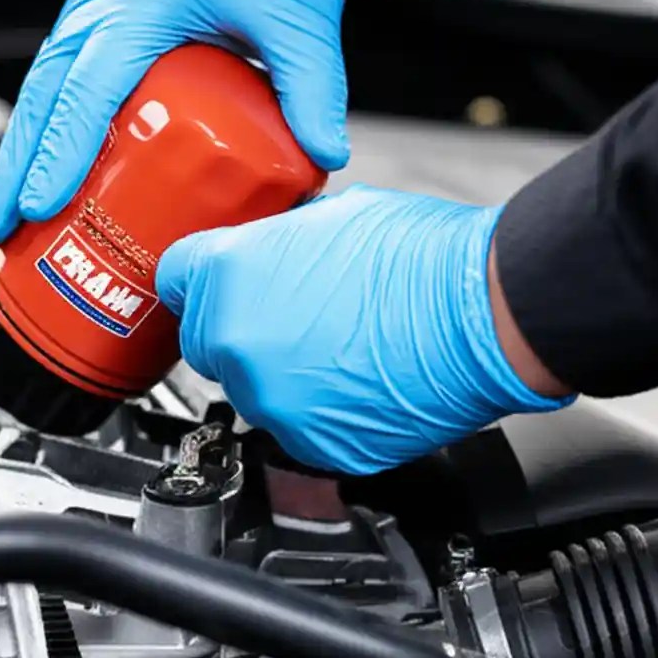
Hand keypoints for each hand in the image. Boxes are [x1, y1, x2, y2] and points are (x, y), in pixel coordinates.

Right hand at [0, 0, 351, 243]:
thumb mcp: (295, 11)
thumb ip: (309, 86)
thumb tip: (320, 155)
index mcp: (137, 1)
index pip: (84, 93)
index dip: (58, 157)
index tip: (38, 208)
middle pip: (41, 93)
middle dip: (14, 164)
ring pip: (45, 80)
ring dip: (25, 144)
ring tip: (11, 204)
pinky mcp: (110, 1)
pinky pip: (69, 66)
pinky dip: (55, 117)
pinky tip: (57, 156)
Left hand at [155, 186, 573, 474]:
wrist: (482, 317)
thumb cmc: (421, 259)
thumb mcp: (331, 215)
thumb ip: (278, 240)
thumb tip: (271, 249)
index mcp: (228, 274)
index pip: (175, 278)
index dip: (201, 277)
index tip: (214, 283)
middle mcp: (234, 341)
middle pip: (205, 339)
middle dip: (238, 325)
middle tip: (289, 315)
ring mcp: (268, 400)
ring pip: (250, 387)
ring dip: (277, 372)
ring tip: (334, 347)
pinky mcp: (308, 443)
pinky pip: (292, 426)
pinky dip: (314, 409)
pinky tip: (352, 380)